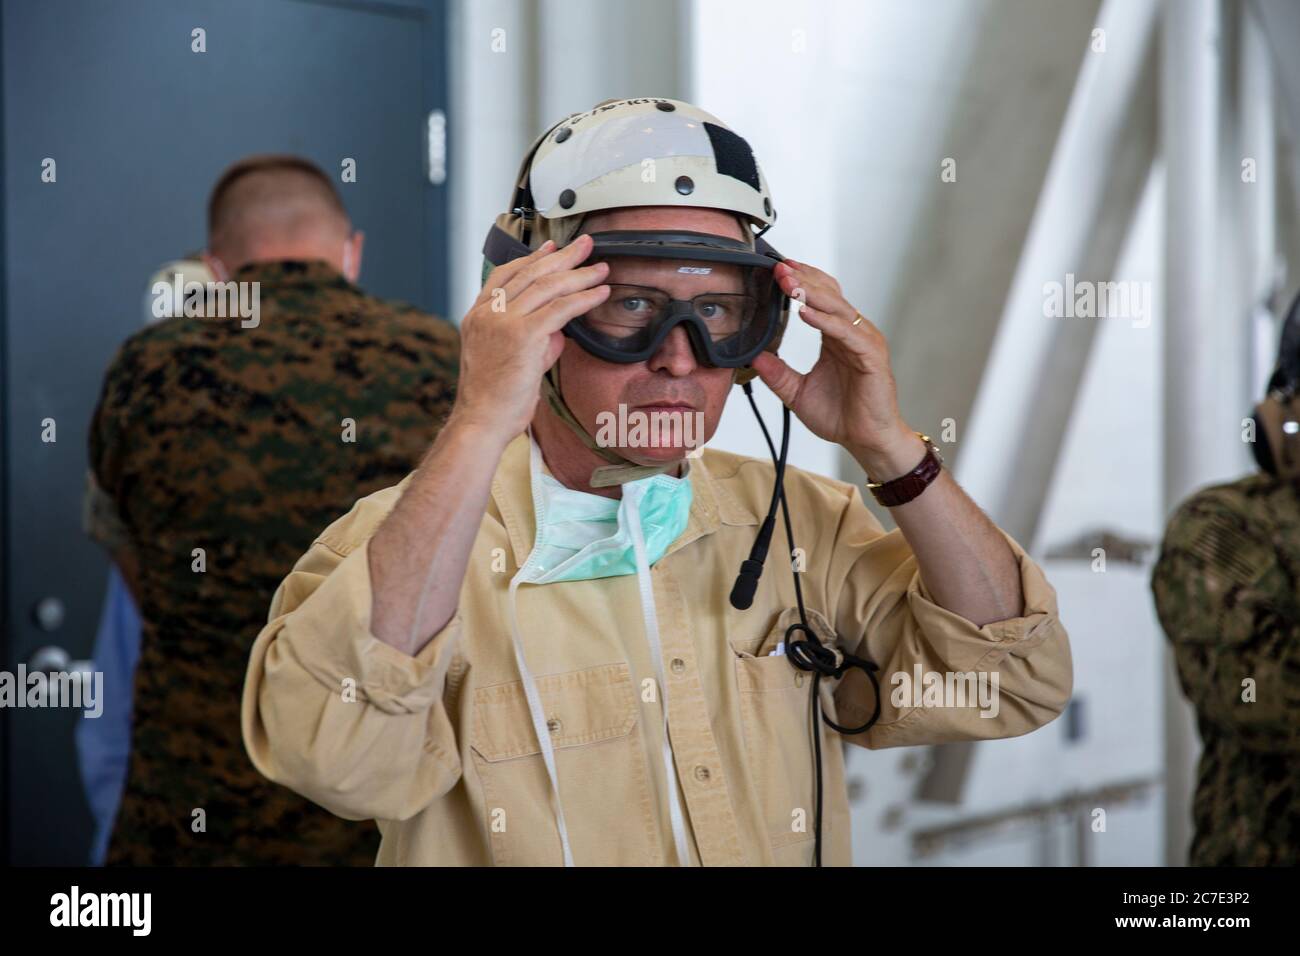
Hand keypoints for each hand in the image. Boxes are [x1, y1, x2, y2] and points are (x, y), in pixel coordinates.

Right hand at [452, 234, 609, 440]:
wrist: (482, 420)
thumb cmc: (494, 398)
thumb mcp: (512, 359)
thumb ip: (536, 339)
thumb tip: (561, 328)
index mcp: (477, 315)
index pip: (506, 275)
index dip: (532, 258)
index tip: (551, 247)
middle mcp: (487, 313)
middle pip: (529, 272)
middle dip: (561, 256)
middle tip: (585, 245)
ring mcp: (502, 322)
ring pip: (547, 286)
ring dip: (579, 274)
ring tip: (600, 268)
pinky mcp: (522, 335)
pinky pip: (560, 309)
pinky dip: (584, 298)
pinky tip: (600, 293)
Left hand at [750, 258, 920, 477]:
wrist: (865, 440)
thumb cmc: (840, 416)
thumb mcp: (797, 392)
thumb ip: (777, 373)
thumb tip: (753, 357)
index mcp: (835, 337)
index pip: (819, 299)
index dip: (800, 282)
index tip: (777, 269)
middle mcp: (851, 334)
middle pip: (828, 295)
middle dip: (803, 279)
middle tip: (779, 267)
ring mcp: (863, 342)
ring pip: (837, 308)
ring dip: (812, 293)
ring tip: (788, 283)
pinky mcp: (871, 356)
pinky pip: (846, 332)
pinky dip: (826, 321)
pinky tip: (806, 313)